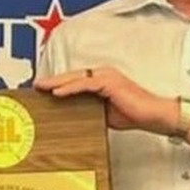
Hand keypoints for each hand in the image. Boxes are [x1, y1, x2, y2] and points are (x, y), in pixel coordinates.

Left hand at [34, 67, 173, 134]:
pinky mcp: (109, 82)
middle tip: (36, 86)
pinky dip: (69, 88)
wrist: (153, 115)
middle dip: (53, 80)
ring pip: (76, 77)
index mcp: (102, 79)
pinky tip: (57, 93)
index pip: (76, 80)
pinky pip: (84, 84)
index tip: (43, 89)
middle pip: (72, 76)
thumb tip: (74, 115)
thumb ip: (91, 109)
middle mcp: (103, 74)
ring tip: (41, 87)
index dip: (59, 84)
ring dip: (56, 82)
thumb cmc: (134, 114)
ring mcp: (106, 76)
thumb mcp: (106, 113)